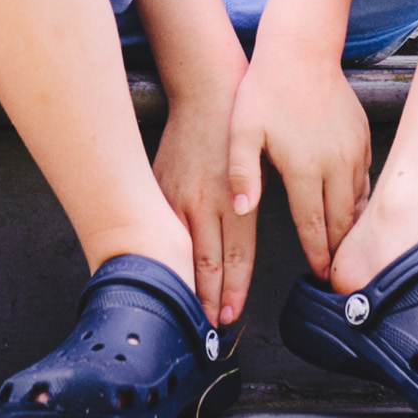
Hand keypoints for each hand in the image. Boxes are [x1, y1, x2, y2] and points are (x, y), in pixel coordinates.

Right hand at [154, 94, 256, 325]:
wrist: (208, 89)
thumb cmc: (240, 128)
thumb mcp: (258, 169)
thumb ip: (250, 210)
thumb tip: (246, 248)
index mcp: (235, 198)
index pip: (237, 257)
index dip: (235, 290)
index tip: (233, 315)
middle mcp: (205, 201)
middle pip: (207, 263)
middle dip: (210, 298)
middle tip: (212, 327)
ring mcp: (178, 194)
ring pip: (182, 250)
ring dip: (188, 282)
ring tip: (190, 310)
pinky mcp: (160, 185)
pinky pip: (161, 226)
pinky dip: (165, 251)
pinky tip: (165, 269)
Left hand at [227, 47, 371, 280]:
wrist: (300, 52)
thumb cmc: (265, 91)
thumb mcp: (242, 130)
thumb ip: (241, 172)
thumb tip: (241, 209)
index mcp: (304, 168)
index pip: (314, 224)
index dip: (317, 252)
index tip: (320, 274)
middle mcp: (334, 164)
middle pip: (342, 221)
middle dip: (340, 249)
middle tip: (337, 273)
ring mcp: (352, 151)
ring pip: (358, 202)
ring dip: (353, 228)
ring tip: (348, 249)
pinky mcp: (361, 138)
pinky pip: (366, 179)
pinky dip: (361, 200)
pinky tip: (354, 210)